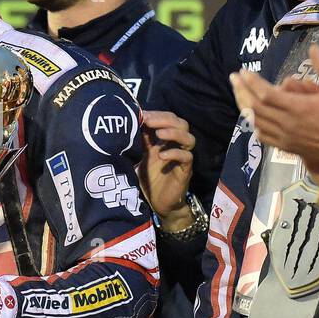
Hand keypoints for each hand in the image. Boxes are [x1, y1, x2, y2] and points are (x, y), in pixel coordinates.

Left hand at [138, 110, 194, 225]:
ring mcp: (182, 158)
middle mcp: (176, 146)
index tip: (142, 114)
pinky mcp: (185, 171)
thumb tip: (129, 122)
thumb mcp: (140, 156)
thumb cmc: (148, 178)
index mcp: (165, 140)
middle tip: (150, 121)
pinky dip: (175, 153)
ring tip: (159, 134)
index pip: (169, 118)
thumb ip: (138, 140)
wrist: (158, 203)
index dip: (158, 114)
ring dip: (174, 133)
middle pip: (182, 124)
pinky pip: (187, 157)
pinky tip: (162, 156)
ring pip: (189, 138)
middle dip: (166, 120)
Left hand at [232, 45, 318, 178]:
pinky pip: (263, 136)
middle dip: (241, 90)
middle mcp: (286, 122)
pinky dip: (254, 124)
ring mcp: (284, 136)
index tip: (243, 72)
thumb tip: (313, 48)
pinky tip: (251, 116)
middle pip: (255, 106)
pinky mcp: (285, 147)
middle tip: (233, 78)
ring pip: (256, 121)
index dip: (252, 82)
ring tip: (238, 93)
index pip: (266, 93)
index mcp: (298, 107)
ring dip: (244, 105)